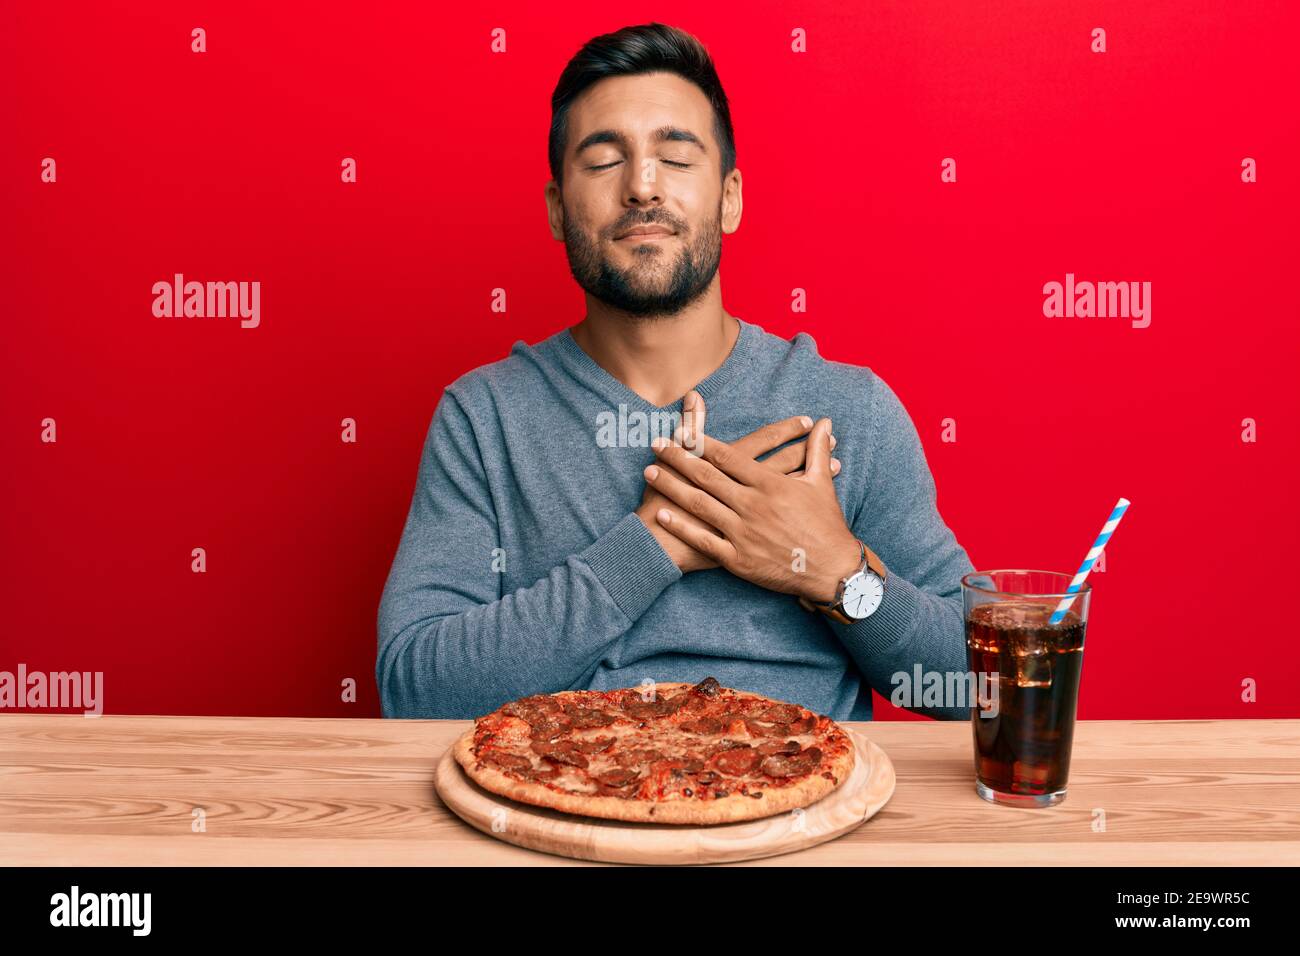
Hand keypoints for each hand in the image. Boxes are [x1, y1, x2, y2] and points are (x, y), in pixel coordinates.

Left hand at [643, 416, 861, 600]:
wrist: (832, 570)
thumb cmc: (826, 525)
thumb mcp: (822, 484)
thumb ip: (816, 450)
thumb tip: (824, 421)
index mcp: (770, 484)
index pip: (727, 456)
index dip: (701, 441)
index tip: (679, 430)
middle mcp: (752, 505)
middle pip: (706, 476)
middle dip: (677, 458)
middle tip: (655, 444)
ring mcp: (743, 532)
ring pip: (699, 504)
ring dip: (671, 487)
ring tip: (649, 471)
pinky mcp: (738, 559)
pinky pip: (703, 540)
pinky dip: (680, 527)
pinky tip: (661, 514)